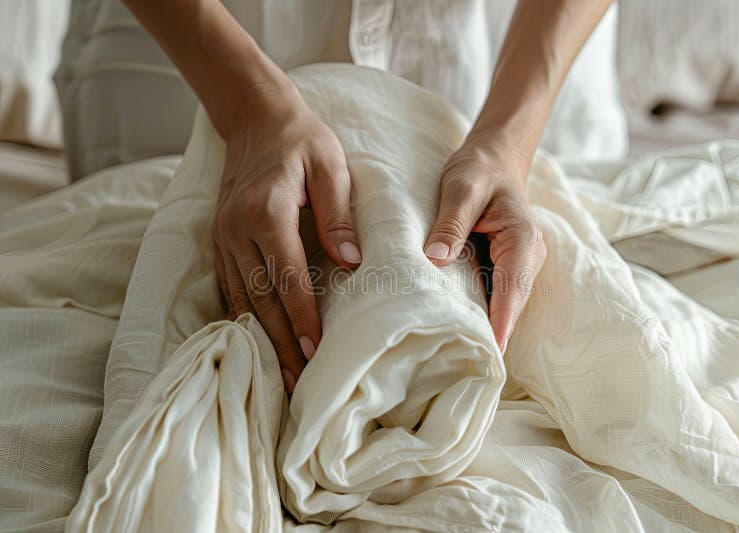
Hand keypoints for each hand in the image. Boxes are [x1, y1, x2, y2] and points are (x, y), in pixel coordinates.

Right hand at [213, 84, 361, 392]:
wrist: (255, 118)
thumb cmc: (302, 140)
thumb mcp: (330, 166)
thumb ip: (338, 213)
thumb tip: (351, 260)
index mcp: (267, 211)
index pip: (287, 276)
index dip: (302, 316)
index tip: (315, 350)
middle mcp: (237, 229)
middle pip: (261, 297)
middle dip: (282, 341)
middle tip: (300, 381)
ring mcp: (223, 235)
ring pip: (241, 297)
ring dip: (262, 337)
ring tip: (282, 373)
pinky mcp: (219, 238)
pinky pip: (229, 286)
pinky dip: (243, 317)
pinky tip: (257, 342)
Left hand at [424, 132, 546, 352]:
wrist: (494, 158)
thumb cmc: (478, 170)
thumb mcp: (460, 189)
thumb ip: (450, 224)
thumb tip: (435, 261)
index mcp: (522, 238)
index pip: (513, 288)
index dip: (502, 321)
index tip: (493, 350)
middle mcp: (529, 255)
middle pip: (513, 303)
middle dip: (496, 332)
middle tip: (473, 365)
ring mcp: (521, 262)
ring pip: (507, 302)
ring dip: (490, 325)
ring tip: (466, 356)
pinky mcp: (507, 265)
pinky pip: (498, 293)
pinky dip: (485, 311)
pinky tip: (464, 328)